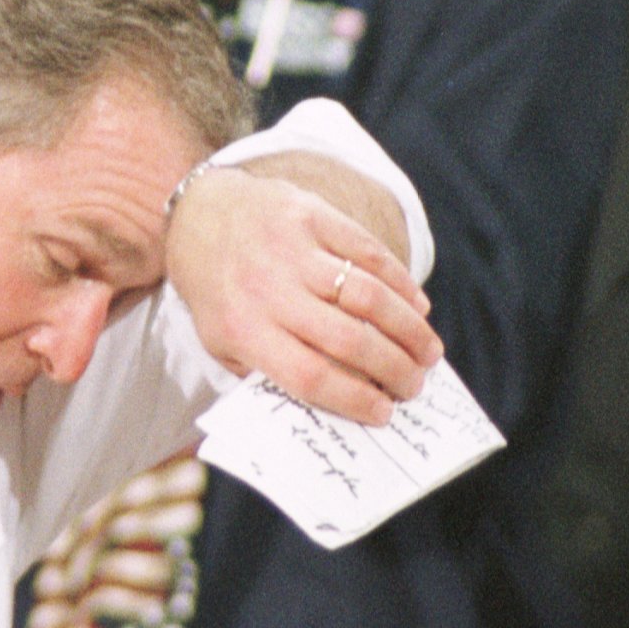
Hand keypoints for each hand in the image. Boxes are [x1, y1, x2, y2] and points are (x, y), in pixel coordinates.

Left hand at [166, 166, 441, 425]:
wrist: (199, 217)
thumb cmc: (218, 294)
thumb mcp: (220, 342)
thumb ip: (266, 372)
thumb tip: (335, 403)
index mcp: (243, 330)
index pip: (309, 375)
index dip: (353, 398)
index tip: (384, 413)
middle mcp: (269, 289)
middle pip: (348, 339)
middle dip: (393, 369)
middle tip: (415, 385)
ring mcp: (293, 248)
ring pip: (368, 294)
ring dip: (408, 328)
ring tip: (429, 352)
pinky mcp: (313, 214)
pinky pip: (369, 251)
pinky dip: (401, 282)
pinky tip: (418, 306)